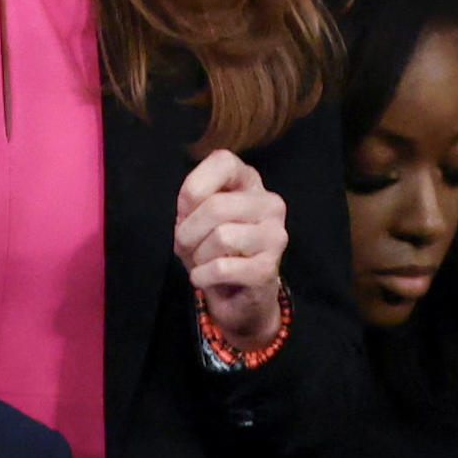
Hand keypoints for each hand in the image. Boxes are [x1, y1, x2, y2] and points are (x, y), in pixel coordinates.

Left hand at [172, 148, 288, 351]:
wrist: (238, 295)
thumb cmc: (214, 247)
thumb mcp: (197, 216)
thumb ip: (193, 200)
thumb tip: (189, 205)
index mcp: (250, 181)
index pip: (223, 162)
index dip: (194, 187)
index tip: (185, 209)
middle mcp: (269, 203)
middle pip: (217, 206)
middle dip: (188, 230)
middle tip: (183, 244)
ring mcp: (274, 236)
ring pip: (222, 237)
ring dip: (197, 255)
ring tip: (199, 261)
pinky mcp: (269, 268)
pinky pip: (222, 267)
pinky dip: (202, 275)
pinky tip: (203, 277)